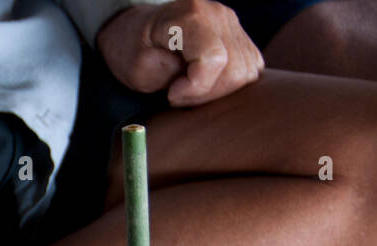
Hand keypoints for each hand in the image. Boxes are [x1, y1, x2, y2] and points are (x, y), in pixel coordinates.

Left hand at [97, 0, 263, 106]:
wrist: (137, 33)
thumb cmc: (133, 50)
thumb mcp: (138, 68)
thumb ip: (170, 75)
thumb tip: (201, 82)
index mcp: (190, 16)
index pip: (214, 59)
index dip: (195, 87)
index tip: (171, 93)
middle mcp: (218, 15)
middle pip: (235, 70)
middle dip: (206, 94)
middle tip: (177, 95)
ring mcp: (232, 25)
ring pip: (246, 73)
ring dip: (217, 92)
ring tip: (188, 89)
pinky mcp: (240, 38)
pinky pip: (249, 70)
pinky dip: (228, 85)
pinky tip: (203, 84)